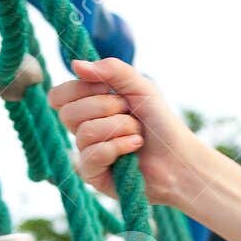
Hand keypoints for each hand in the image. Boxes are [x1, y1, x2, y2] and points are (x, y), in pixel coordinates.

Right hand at [47, 57, 203, 205]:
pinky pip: (93, 156)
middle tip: (131, 114)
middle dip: (106, 107)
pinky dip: (119, 146)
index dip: (82, 89)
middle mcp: (83, 130)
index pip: (59, 96)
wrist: (181, 158)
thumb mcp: (140, 87)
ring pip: (84, 133)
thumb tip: (75, 65)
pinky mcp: (94, 176)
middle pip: (68, 113)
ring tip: (138, 134)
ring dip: (120, 128)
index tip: (111, 91)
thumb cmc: (161, 123)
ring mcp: (87, 154)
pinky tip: (135, 147)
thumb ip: (112, 70)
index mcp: (87, 108)